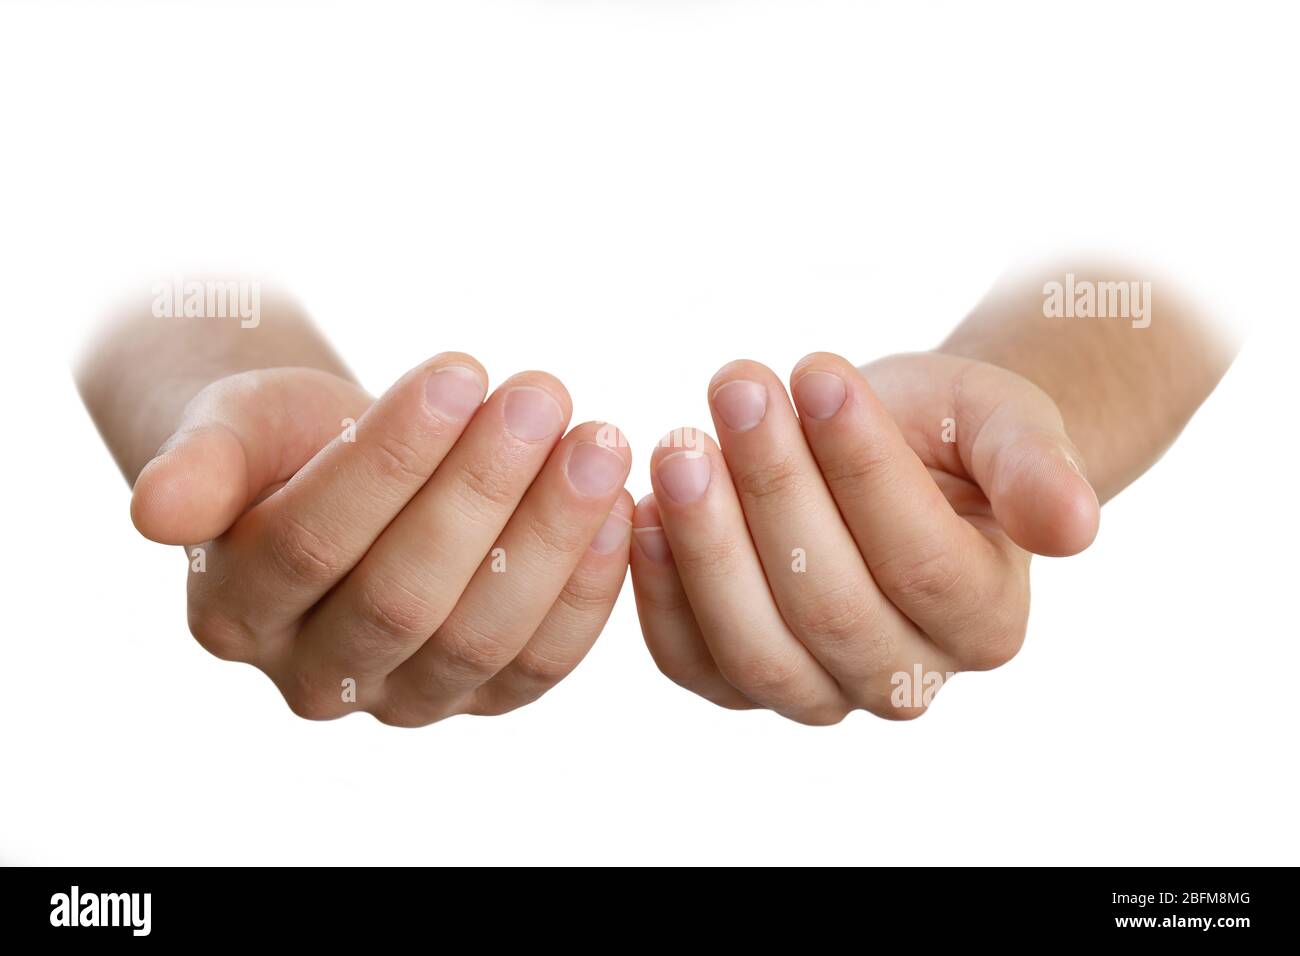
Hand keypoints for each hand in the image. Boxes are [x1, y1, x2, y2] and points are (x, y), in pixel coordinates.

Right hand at [132, 355, 632, 724]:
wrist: (337, 476)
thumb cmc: (284, 442)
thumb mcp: (233, 430)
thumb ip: (199, 466)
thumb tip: (155, 508)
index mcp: (234, 615)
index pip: (310, 544)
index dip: (387, 459)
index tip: (460, 368)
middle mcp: (313, 678)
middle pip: (403, 599)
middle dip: (481, 490)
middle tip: (543, 395)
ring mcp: (403, 699)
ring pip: (481, 639)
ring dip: (549, 535)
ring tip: (597, 439)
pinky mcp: (481, 697)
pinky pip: (541, 663)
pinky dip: (587, 590)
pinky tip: (618, 509)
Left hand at [629, 351, 1098, 723]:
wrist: (892, 455)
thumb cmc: (950, 435)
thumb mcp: (1003, 422)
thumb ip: (1036, 467)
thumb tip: (1076, 527)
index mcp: (986, 620)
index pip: (921, 562)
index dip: (866, 468)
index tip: (820, 369)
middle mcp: (907, 676)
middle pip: (831, 610)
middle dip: (775, 490)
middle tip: (735, 388)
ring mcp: (821, 691)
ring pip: (758, 650)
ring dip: (708, 545)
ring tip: (678, 445)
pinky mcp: (742, 679)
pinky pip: (693, 664)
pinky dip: (660, 594)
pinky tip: (639, 513)